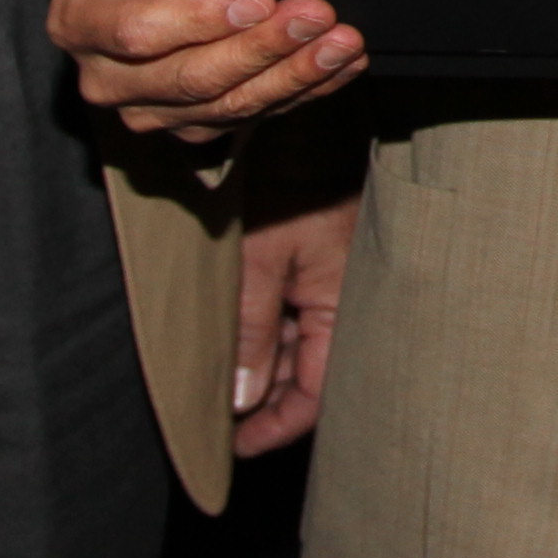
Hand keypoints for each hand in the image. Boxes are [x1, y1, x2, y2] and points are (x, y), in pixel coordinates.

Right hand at [50, 0, 360, 140]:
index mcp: (80, 23)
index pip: (136, 33)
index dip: (198, 20)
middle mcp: (108, 81)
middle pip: (191, 79)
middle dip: (260, 49)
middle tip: (316, 15)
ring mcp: (153, 112)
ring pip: (229, 106)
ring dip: (293, 76)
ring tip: (342, 42)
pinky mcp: (198, 126)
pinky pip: (256, 116)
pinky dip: (306, 90)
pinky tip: (344, 64)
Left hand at [231, 190, 357, 456]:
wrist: (303, 112)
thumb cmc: (290, 180)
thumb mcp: (259, 261)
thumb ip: (251, 333)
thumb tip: (242, 398)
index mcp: (340, 308)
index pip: (316, 394)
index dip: (275, 427)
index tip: (232, 445)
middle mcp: (342, 298)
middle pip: (307, 373)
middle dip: (263, 400)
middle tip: (217, 420)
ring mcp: (328, 276)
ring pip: (295, 341)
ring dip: (260, 363)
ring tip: (216, 380)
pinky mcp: (314, 254)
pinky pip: (292, 308)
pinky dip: (264, 328)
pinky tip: (233, 332)